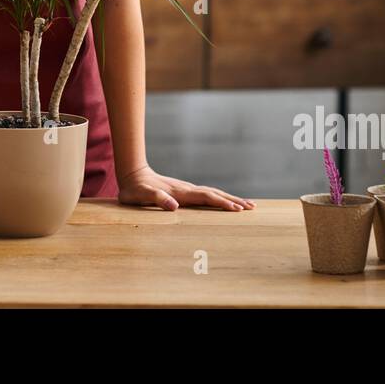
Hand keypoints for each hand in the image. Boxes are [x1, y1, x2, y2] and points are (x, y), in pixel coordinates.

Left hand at [117, 165, 255, 210]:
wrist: (133, 174)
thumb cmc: (135, 189)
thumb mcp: (140, 196)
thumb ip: (156, 199)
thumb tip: (174, 206)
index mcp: (180, 192)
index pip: (206, 197)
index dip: (221, 203)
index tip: (237, 209)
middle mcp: (187, 189)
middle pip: (215, 193)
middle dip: (233, 200)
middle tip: (252, 207)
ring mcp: (187, 189)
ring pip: (213, 193)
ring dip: (230, 198)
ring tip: (247, 204)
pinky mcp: (185, 191)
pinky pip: (207, 195)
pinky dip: (220, 198)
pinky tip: (225, 202)